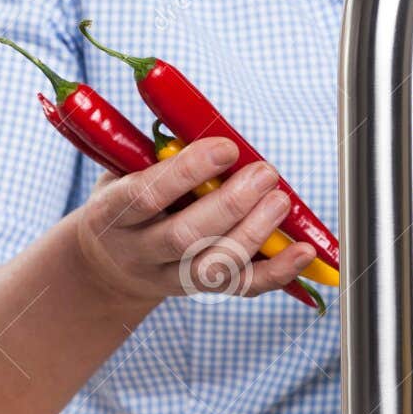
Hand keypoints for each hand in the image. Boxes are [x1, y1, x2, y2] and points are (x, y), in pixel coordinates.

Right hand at [73, 137, 315, 304]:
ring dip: (255, 233)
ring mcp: (170, 278)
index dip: (187, 172)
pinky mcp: (201, 291)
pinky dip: (277, 272)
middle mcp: (139, 252)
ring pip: (214, 266)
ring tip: (281, 201)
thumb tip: (203, 121)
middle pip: (186, 236)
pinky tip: (303, 252)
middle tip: (266, 172)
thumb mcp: (123, 173)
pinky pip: (242, 288)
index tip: (226, 148)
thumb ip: (156, 155)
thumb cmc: (126, 203)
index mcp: (112, 214)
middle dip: (232, 203)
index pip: (147, 195)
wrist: (109, 265)